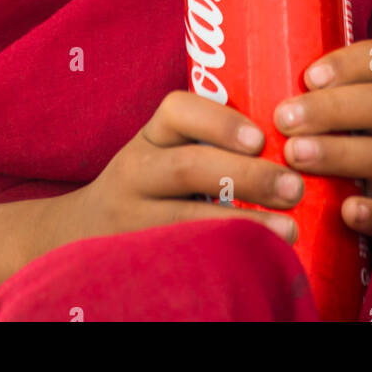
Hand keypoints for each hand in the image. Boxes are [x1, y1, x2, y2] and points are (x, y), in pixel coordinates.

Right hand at [37, 91, 305, 250]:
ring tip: (288, 230)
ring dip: (242, 222)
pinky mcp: (136, 257)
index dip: (220, 122)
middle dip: (246, 176)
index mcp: (148, 138)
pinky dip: (218, 256)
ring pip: (182, 218)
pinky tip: (252, 261)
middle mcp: (134, 172)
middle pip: (187, 167)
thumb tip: (288, 147)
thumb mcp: (160, 154)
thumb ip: (206, 145)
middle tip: (294, 187)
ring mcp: (131, 219)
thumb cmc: (147, 187)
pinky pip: (177, 255)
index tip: (259, 140)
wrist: (77, 233)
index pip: (175, 111)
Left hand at [274, 39, 371, 238]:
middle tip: (283, 118)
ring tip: (294, 155)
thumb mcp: (359, 105)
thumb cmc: (370, 135)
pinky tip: (345, 211)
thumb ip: (319, 93)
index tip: (308, 76)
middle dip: (328, 110)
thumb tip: (249, 79)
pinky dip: (371, 212)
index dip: (346, 64)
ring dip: (337, 154)